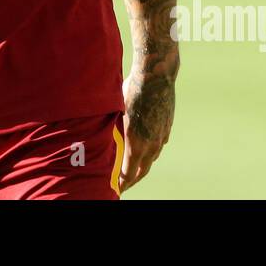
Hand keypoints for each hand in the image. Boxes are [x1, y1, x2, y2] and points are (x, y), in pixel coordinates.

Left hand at [119, 65, 175, 192]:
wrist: (156, 76)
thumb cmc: (131, 90)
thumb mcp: (116, 110)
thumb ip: (113, 128)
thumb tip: (98, 136)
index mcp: (136, 143)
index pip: (128, 172)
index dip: (122, 183)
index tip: (115, 188)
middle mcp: (151, 144)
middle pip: (143, 171)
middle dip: (132, 180)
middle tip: (123, 185)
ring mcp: (161, 136)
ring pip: (152, 158)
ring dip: (142, 166)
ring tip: (134, 169)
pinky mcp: (167, 127)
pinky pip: (159, 145)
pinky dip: (151, 151)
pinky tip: (146, 148)